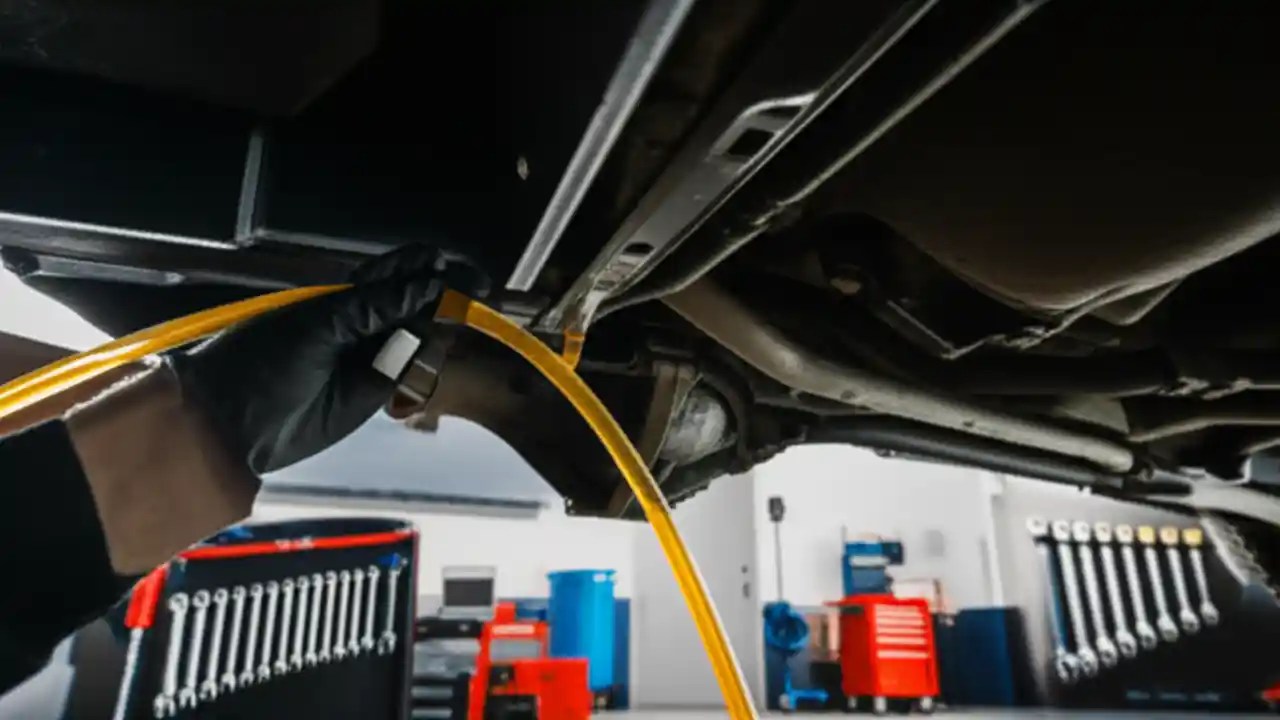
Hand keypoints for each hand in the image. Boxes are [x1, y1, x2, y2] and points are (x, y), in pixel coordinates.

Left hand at [170, 244, 485, 473]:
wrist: (235, 423)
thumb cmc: (265, 359)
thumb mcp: (320, 323)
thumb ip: (377, 305)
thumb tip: (431, 284)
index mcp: (342, 296)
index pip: (394, 272)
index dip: (425, 265)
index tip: (451, 262)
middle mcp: (361, 322)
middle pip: (415, 301)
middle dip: (445, 292)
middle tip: (478, 288)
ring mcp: (371, 356)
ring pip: (419, 332)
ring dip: (440, 322)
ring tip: (462, 314)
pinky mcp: (376, 389)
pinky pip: (411, 367)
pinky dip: (427, 356)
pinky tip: (439, 344)